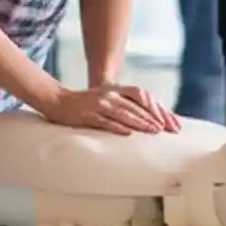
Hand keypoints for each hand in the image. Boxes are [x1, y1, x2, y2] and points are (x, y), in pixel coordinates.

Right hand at [42, 84, 181, 135]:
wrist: (59, 101)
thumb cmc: (85, 104)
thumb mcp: (106, 99)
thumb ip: (122, 106)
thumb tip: (142, 119)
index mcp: (116, 91)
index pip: (140, 98)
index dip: (154, 109)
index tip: (166, 121)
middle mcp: (110, 96)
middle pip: (135, 107)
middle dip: (151, 118)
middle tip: (165, 129)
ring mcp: (99, 104)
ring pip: (124, 114)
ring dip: (139, 123)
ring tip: (152, 131)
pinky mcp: (89, 115)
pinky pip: (105, 122)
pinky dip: (117, 127)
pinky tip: (127, 133)